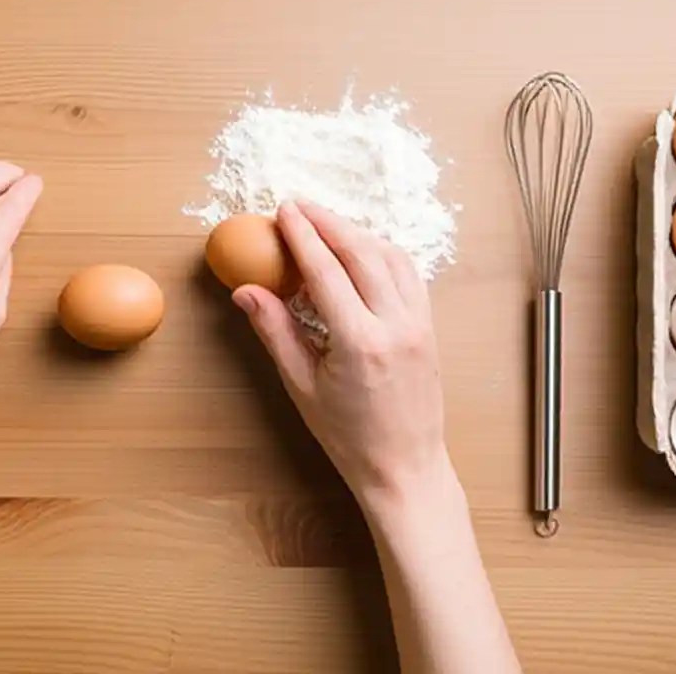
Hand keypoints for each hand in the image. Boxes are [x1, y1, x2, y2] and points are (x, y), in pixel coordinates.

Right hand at [232, 201, 449, 510]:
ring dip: (358, 232)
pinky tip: (362, 249)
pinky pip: (408, 274)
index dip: (303, 236)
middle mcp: (396, 326)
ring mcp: (420, 324)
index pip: (326, 272)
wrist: (404, 467)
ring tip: (327, 222)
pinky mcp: (429, 327)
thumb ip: (275, 332)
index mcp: (360, 343)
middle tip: (300, 207)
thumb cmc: (349, 437)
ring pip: (391, 257)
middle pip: (362, 252)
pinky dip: (383, 252)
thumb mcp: (301, 387)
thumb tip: (246, 292)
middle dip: (329, 222)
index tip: (284, 211)